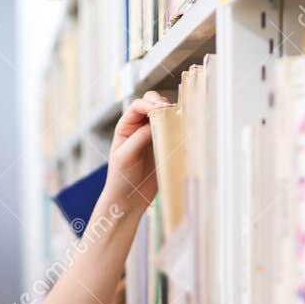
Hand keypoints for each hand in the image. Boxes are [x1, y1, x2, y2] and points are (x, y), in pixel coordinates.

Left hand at [104, 91, 169, 214]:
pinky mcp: (164, 147)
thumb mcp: (125, 157)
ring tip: (179, 119)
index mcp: (126, 126)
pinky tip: (183, 131)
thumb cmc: (121, 178)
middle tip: (172, 111)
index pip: (137, 106)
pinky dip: (179, 129)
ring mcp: (153, 136)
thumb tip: (155, 121)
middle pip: (151, 104)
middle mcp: (139, 127)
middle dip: (161, 103)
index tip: (160, 109)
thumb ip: (138, 138)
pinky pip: (173, 132)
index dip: (149, 103)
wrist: (129, 200)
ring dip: (172, 114)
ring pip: (164, 117)